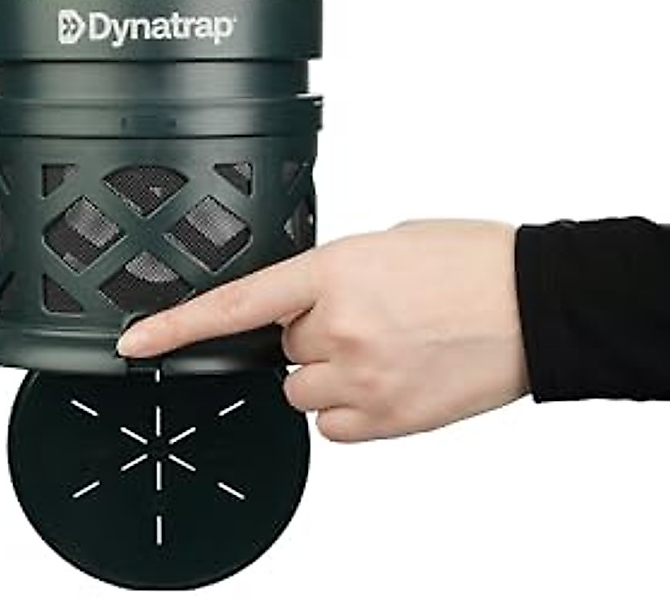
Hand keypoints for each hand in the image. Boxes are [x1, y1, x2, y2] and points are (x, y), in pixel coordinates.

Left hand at [117, 221, 528, 441]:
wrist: (535, 302)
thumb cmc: (469, 261)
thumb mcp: (385, 243)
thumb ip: (333, 274)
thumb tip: (309, 301)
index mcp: (333, 270)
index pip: (234, 305)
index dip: (175, 326)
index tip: (133, 342)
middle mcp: (339, 328)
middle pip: (282, 347)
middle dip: (309, 333)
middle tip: (365, 314)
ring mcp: (364, 378)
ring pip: (304, 389)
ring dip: (328, 372)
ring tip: (385, 346)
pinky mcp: (391, 419)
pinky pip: (336, 426)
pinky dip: (352, 408)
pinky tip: (390, 379)